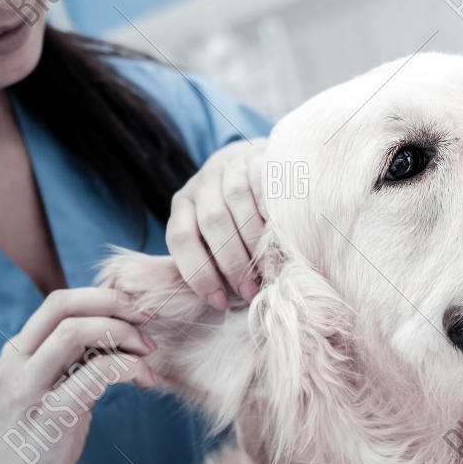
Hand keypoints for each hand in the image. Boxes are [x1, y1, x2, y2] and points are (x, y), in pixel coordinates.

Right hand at [0, 287, 159, 463]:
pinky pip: (94, 373)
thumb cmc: (41, 443)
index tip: (137, 310)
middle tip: (150, 320)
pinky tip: (145, 379)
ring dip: (125, 335)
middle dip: (115, 305)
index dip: (102, 296)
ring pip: (77, 333)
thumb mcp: (51, 391)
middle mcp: (14, 364)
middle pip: (65, 306)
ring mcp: (27, 390)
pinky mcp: (49, 417)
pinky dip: (129, 367)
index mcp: (16, 353)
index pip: (58, 302)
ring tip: (150, 354)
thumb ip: (71, 360)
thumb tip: (115, 329)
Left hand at [166, 138, 267, 309]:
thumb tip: (221, 305)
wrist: (252, 162)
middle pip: (211, 222)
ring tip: (269, 273)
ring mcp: (229, 167)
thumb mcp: (214, 234)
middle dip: (231, 263)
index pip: (181, 238)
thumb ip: (213, 260)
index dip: (198, 274)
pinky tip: (281, 236)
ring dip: (254, 242)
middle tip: (250, 292)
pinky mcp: (256, 158)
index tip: (219, 303)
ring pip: (237, 201)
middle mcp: (202, 184)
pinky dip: (270, 212)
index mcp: (183, 204)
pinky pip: (262, 184)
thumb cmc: (235, 215)